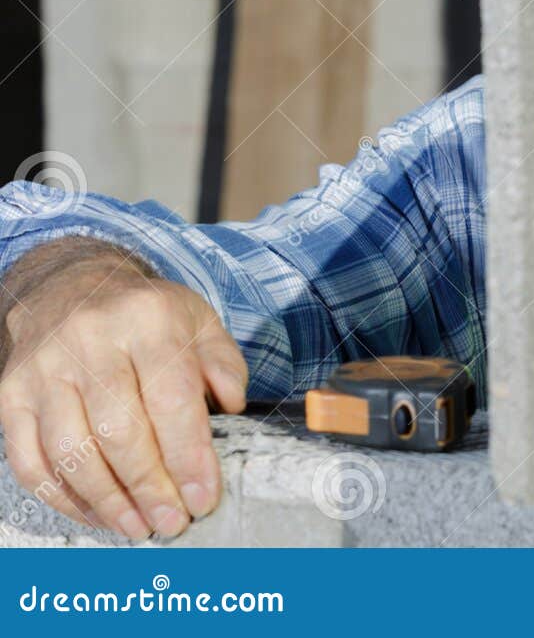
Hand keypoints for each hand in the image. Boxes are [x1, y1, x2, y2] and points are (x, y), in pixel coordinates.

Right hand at [0, 244, 246, 537]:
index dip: (188, 456)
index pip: (171, 399)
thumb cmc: (145, 315)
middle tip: (172, 523)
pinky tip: (97, 513)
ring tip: (138, 527)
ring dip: (108, 501)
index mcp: (149, 321)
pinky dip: (63, 497)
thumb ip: (223, 365)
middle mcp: (91, 342)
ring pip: (72, 451)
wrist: (70, 285)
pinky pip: (30, 460)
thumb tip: (232, 411)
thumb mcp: (198, 321)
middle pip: (119, 431)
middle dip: (150, 487)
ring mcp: (43, 370)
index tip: (202, 498)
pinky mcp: (9, 395)